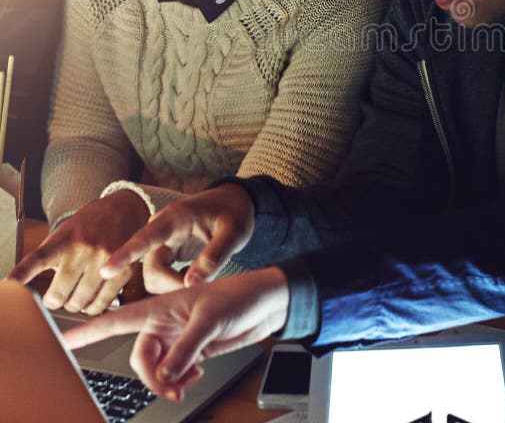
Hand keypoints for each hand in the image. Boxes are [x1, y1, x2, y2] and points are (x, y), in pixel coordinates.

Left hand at [9, 191, 150, 313]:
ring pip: (79, 304)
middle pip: (57, 297)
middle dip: (56, 299)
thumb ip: (48, 256)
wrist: (125, 208)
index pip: (36, 261)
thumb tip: (24, 287)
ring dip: (75, 304)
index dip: (20, 276)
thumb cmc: (90, 223)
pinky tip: (92, 299)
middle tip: (60, 292)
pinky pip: (101, 304)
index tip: (6, 286)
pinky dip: (93, 308)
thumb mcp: (65, 232)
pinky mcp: (123, 271)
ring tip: (77, 293)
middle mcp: (84, 250)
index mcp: (64, 240)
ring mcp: (105, 262)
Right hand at [63, 267, 289, 400]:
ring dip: (168, 380)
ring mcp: (177, 337)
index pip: (116, 320)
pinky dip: (180, 379)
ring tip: (189, 381)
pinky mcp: (192, 349)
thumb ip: (184, 350)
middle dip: (153, 376)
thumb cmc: (239, 296)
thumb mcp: (210, 321)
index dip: (86, 332)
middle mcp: (164, 322)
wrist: (266, 303)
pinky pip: (174, 371)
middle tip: (174, 388)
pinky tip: (195, 375)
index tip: (59, 342)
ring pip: (157, 368)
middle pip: (140, 357)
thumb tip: (163, 377)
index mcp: (160, 306)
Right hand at [100, 183, 254, 293]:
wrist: (234, 204)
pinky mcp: (166, 255)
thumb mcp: (233, 232)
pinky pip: (161, 278)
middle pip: (151, 269)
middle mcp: (162, 231)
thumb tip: (190, 284)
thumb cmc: (234, 213)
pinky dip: (176, 286)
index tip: (106, 269)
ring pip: (154, 278)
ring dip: (174, 287)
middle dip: (171, 285)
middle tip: (201, 286)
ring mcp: (162, 244)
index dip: (126, 253)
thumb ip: (214, 256)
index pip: (145, 237)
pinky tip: (196, 279)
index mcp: (175, 218)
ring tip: (203, 280)